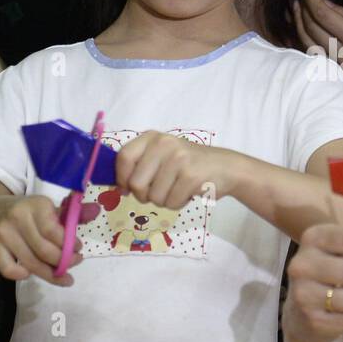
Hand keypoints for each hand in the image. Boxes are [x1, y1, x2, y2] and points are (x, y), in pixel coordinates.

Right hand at [0, 194, 78, 285]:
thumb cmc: (27, 213)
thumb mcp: (47, 209)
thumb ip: (72, 213)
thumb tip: (96, 210)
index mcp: (36, 204)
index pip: (54, 231)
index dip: (69, 245)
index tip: (78, 249)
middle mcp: (17, 216)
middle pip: (44, 250)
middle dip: (63, 262)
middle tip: (73, 264)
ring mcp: (3, 233)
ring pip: (30, 263)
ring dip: (50, 274)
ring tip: (64, 278)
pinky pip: (9, 270)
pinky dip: (22, 275)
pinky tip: (31, 273)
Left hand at [114, 130, 240, 210]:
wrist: (226, 167)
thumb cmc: (189, 164)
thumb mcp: (162, 155)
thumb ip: (139, 165)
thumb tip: (116, 187)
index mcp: (153, 137)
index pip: (123, 157)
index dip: (121, 178)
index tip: (126, 188)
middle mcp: (164, 144)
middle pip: (136, 183)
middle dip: (144, 195)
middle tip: (159, 191)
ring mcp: (178, 159)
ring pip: (153, 197)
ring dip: (164, 200)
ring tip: (178, 188)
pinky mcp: (191, 176)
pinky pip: (171, 203)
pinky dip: (178, 203)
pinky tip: (188, 191)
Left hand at [293, 0, 342, 67]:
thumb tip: (322, 3)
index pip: (324, 15)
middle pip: (312, 29)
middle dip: (301, 10)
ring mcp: (339, 69)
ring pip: (307, 45)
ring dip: (298, 25)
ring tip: (295, 10)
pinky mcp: (337, 77)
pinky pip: (313, 56)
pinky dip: (304, 41)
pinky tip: (301, 29)